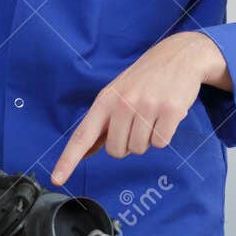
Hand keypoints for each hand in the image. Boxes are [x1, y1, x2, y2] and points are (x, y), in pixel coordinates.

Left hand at [52, 32, 229, 186]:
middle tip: (136, 122)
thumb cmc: (142, 80)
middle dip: (126, 144)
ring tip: (151, 115)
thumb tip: (86, 152)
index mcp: (104, 100)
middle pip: (116, 151)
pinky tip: (165, 116)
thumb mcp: (115, 94)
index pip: (82, 135)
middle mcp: (122, 103)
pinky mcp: (171, 110)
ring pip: (139, 149)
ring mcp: (147, 106)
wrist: (178, 56)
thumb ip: (101, 123)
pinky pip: (160, 143)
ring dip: (146, 139)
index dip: (68, 159)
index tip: (57, 179)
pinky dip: (163, 135)